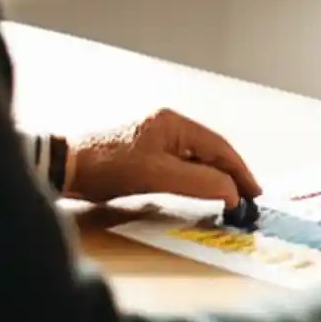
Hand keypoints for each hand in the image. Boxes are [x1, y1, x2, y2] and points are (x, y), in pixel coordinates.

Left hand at [63, 108, 261, 203]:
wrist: (66, 166)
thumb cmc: (108, 166)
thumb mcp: (157, 174)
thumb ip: (198, 181)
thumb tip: (232, 191)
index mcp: (174, 123)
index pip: (218, 146)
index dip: (239, 170)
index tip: (254, 192)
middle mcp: (169, 126)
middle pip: (210, 150)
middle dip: (231, 174)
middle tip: (248, 198)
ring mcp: (157, 139)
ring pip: (197, 158)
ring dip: (215, 177)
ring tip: (231, 197)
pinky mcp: (146, 154)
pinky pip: (182, 165)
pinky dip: (198, 178)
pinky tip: (203, 191)